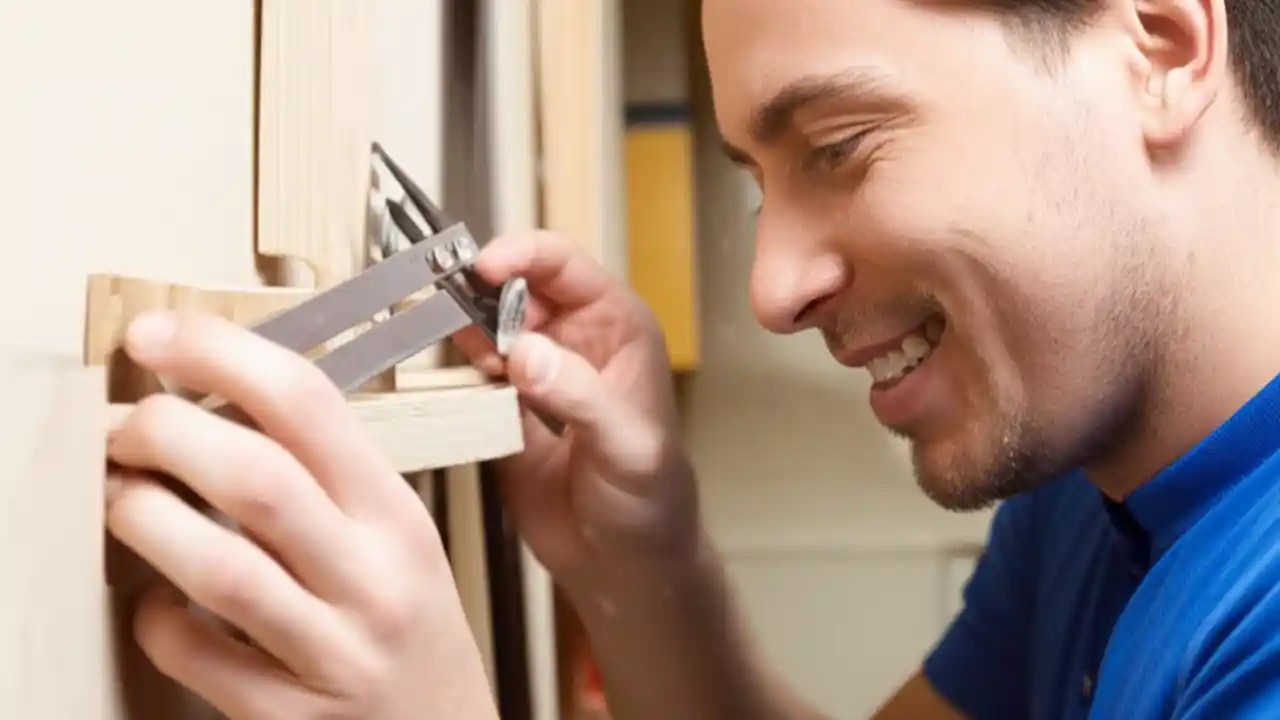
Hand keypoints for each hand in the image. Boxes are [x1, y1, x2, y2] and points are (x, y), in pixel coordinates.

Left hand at [105, 311, 496, 719]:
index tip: (161, 335)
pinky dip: (157, 620)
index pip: (311, 406)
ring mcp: (336, 652)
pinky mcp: (293, 716)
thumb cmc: (411, 633)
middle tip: (126, 428)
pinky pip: (201, 657)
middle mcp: (375, 578)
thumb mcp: (398, 541)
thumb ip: (328, 478)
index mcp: (398, 517)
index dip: (223, 354)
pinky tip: (157, 602)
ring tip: (122, 498)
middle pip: (257, 478)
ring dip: (144, 517)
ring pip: (221, 567)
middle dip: (164, 433)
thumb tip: (218, 402)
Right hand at [453, 230, 703, 593]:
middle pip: (515, 289)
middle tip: (456, 319)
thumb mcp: (627, 445)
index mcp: (618, 328)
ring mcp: (538, 375)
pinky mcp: (506, 411)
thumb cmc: (653, 503)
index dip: (520, 256)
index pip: (562, 265)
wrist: (627, 568)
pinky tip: (461, 393)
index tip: (481, 270)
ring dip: (465, 336)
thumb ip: (579, 395)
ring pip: (488, 328)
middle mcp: (575, 341)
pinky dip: (457, 378)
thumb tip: (524, 350)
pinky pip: (471, 378)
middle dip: (482, 295)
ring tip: (464, 363)